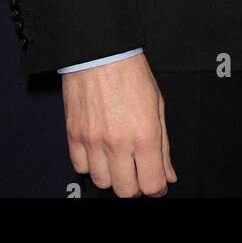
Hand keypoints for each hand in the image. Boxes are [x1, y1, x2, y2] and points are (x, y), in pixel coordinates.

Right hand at [62, 52, 176, 196]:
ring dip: (113, 175)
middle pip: (127, 191)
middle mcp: (118, 142)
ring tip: (117, 158)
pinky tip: (99, 150)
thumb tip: (168, 174)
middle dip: (136, 185)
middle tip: (138, 170)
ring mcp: (93, 141)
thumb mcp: (158, 105)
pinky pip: (81, 167)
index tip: (157, 183)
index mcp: (144, 134)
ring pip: (103, 182)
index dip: (157, 188)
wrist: (99, 51)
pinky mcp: (74, 135)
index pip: (152, 184)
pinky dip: (91, 164)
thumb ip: (163, 145)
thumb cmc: (130, 71)